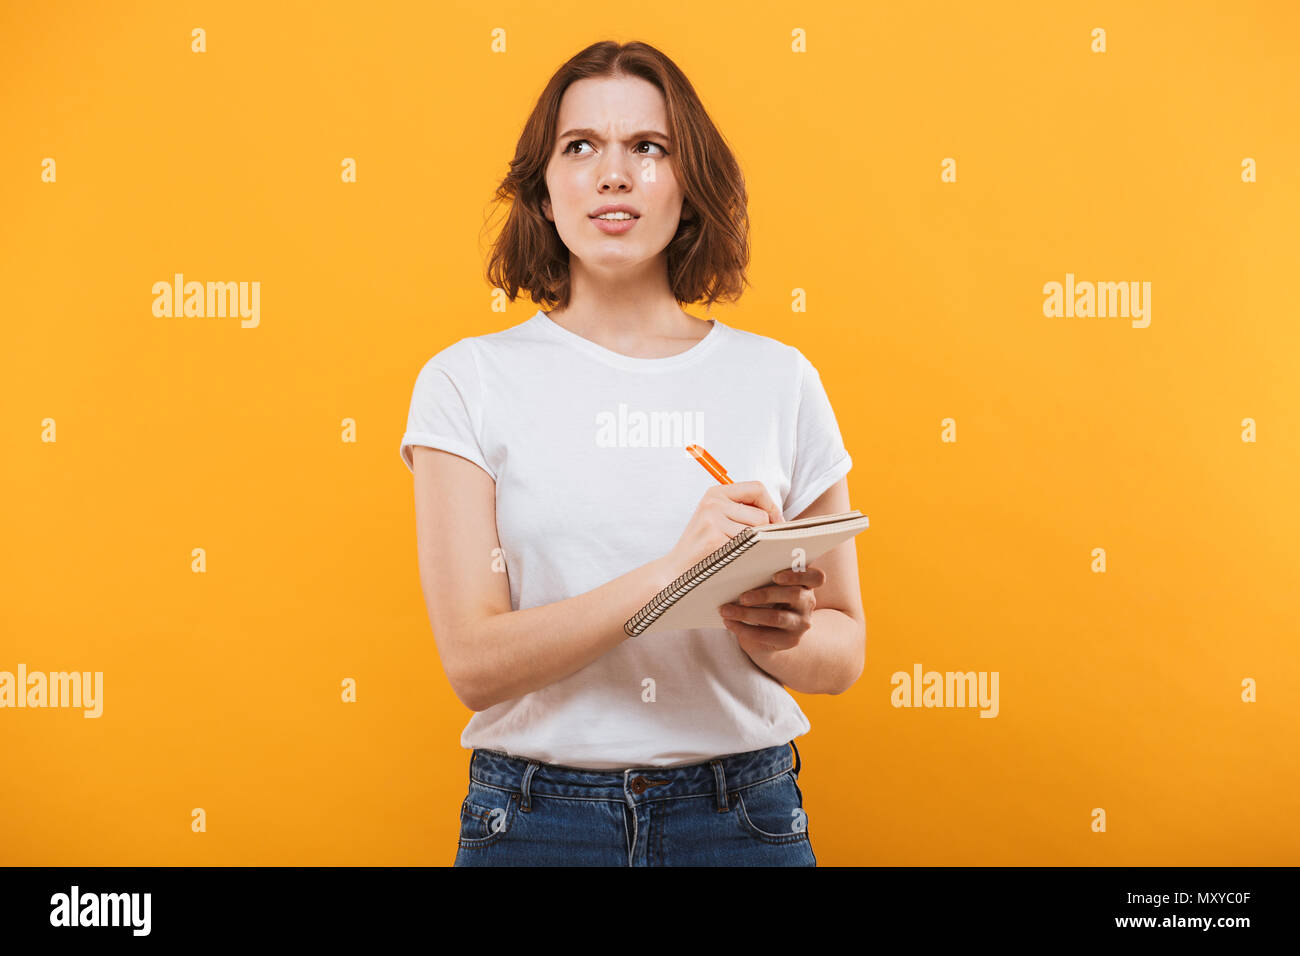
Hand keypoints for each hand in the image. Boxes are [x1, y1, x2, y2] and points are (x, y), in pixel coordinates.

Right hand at [666, 481, 783, 572]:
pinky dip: (747, 557)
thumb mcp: (716, 518)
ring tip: (739, 553)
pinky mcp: (715, 539)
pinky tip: (734, 561)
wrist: (677, 569)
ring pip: (757, 533)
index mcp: (715, 493)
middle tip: (755, 546)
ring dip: (754, 546)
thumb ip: (742, 510)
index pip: (757, 488)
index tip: (775, 522)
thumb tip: (778, 516)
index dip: (771, 506)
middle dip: (764, 533)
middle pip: (761, 515)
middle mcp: (714, 503)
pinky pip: (747, 547)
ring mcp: (713, 520)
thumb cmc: (702, 546)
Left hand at [718, 566, 825, 651]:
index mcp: (806, 584)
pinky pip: (765, 635)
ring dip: (747, 614)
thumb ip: (765, 578)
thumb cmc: (768, 601)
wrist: (773, 633)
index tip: (776, 576)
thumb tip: (736, 572)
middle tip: (741, 597)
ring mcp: (801, 623)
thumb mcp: (772, 588)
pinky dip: (743, 628)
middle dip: (764, 595)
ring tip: (726, 610)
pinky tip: (729, 623)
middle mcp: (808, 603)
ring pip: (776, 617)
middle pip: (793, 594)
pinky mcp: (790, 641)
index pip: (816, 577)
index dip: (798, 575)